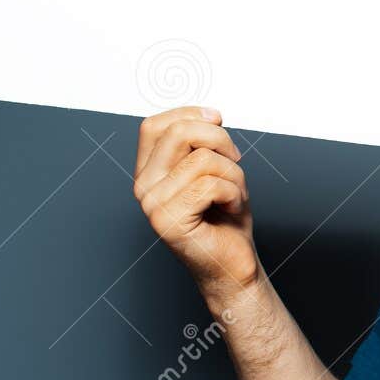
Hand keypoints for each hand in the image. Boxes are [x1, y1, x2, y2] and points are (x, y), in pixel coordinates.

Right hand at [133, 106, 258, 291]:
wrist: (233, 265)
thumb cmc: (226, 220)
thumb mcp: (214, 170)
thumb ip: (201, 144)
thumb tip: (210, 116)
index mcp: (149, 172)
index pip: (155, 125)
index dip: (188, 114)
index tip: (217, 119)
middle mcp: (144, 187)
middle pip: (178, 133)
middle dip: (219, 139)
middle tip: (235, 160)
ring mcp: (152, 205)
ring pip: (202, 159)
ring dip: (233, 173)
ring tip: (233, 194)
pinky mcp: (169, 221)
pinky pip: (211, 185)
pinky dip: (234, 193)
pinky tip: (231, 208)